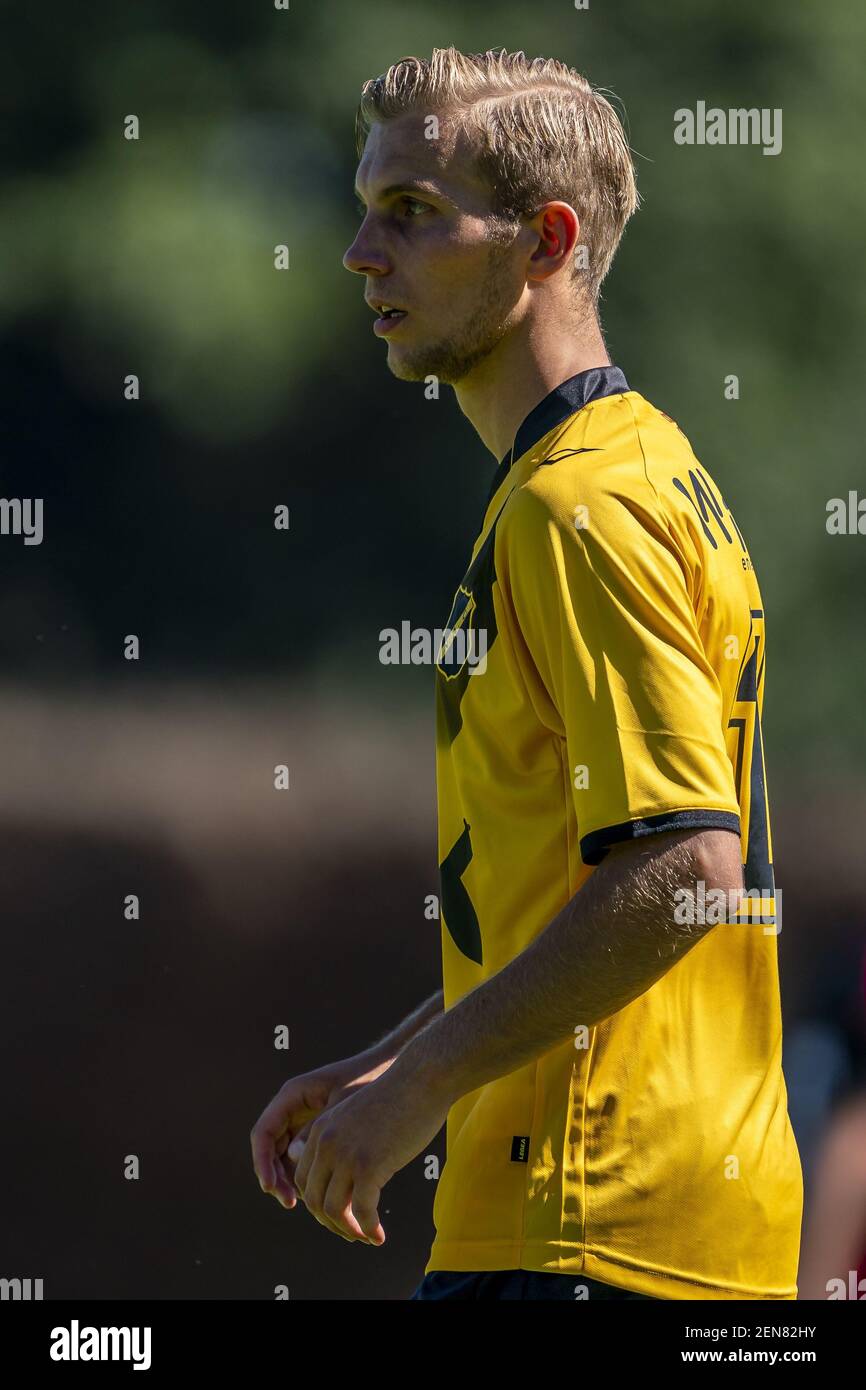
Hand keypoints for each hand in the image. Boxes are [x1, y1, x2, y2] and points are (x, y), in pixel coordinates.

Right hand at [250, 1054, 392, 1223]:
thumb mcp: (344, 1104)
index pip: (264, 1133)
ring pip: (287, 1158)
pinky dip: (310, 1177)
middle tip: (290, 1203)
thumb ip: (318, 1130)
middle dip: (277, 1178)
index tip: (271, 1187)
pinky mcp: (320, 1133)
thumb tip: (292, 1160)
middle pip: (272, 1150)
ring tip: (310, 1205)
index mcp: (293, 1094)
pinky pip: (305, 1159)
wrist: (397, 1073)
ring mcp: (305, 1121)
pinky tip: (325, 1195)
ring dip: (293, 1182)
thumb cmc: (370, 1080)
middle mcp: (293, 1108)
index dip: (263, 1163)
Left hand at [289, 1062, 450, 1244]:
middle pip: (313, 1199)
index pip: (304, 1179)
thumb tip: (343, 1183)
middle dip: (331, 1223)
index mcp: (321, 1130)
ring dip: (349, 1230)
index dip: (318, 1203)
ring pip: (333, 1210)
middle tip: (352, 1233)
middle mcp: (326, 1143)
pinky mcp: (369, 1166)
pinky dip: (368, 1228)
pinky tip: (379, 1235)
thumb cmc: (398, 1099)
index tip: (340, 1213)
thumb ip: (343, 1144)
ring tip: (366, 1236)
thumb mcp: (359, 1120)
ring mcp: (346, 1155)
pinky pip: (361, 1211)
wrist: (422, 1079)